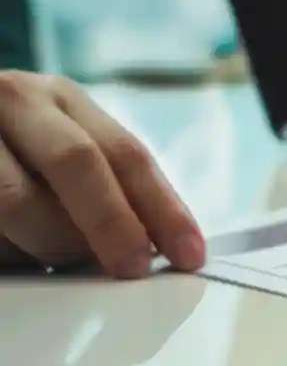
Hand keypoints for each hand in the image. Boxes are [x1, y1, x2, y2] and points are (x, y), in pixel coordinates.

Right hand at [0, 71, 204, 277]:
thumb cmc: (5, 154)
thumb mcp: (52, 149)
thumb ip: (98, 188)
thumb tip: (152, 248)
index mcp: (57, 98)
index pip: (125, 153)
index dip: (162, 207)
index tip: (189, 254)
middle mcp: (11, 99)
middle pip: (76, 162)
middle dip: (112, 223)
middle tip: (131, 267)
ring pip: (16, 199)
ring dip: (46, 245)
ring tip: (51, 263)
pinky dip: (5, 252)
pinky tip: (12, 257)